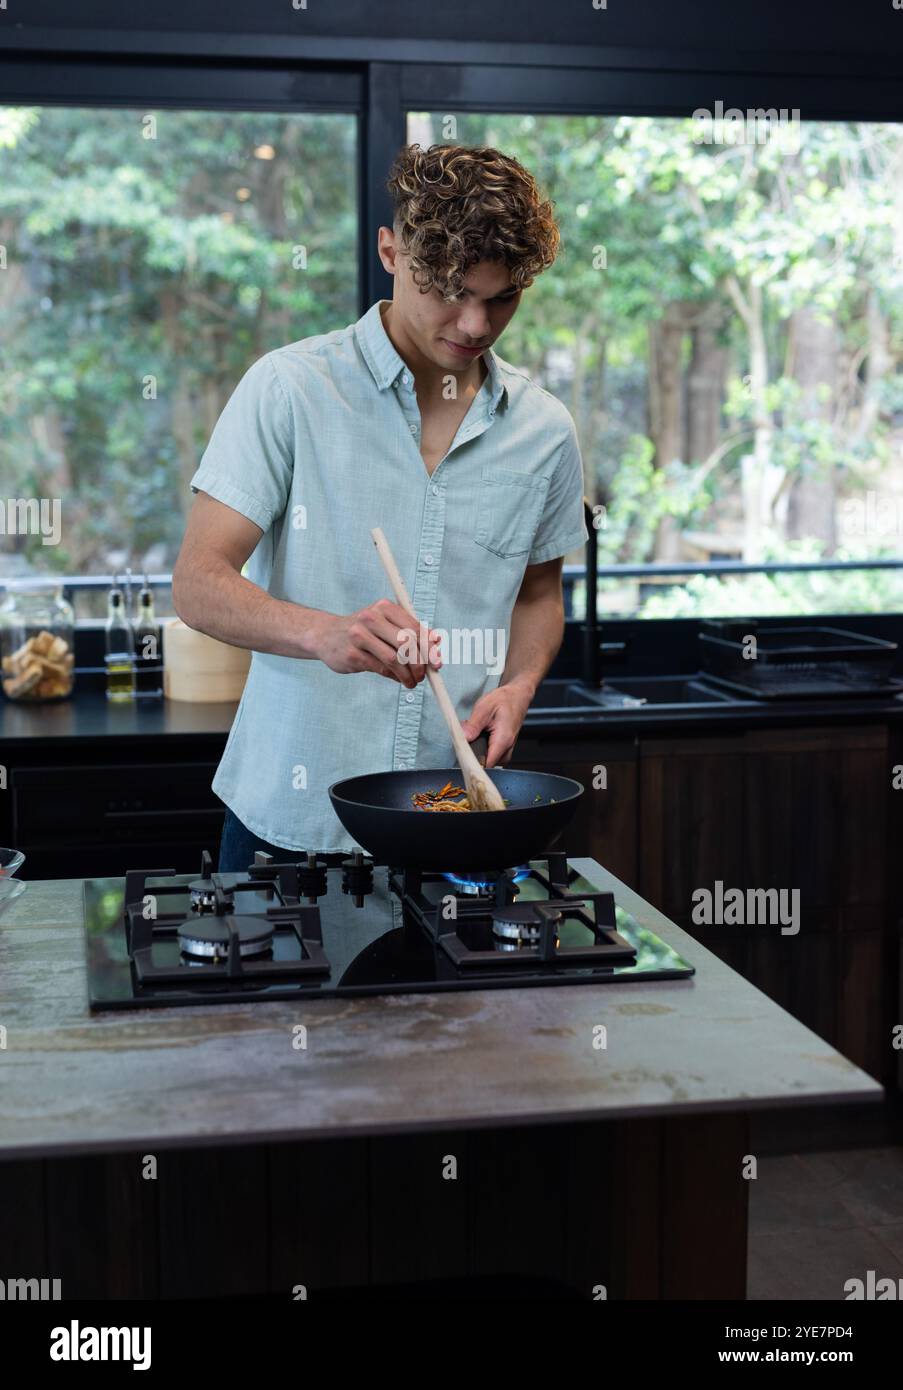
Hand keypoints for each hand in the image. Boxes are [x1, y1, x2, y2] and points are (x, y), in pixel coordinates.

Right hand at [312, 599, 441, 688]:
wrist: (325, 635)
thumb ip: (410, 632)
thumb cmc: (363, 630)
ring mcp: (359, 636)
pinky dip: (394, 677)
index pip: (414, 628)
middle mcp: (371, 618)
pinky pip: (381, 668)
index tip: (437, 662)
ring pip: (394, 659)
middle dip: (420, 663)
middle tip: (424, 675)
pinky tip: (398, 679)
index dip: (429, 647)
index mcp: (384, 607)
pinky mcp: (352, 654)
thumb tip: (436, 645)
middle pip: (406, 643)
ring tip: (412, 681)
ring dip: (408, 674)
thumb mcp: (385, 624)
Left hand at [459, 681, 533, 767]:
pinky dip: (481, 746)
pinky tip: (481, 734)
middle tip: (467, 734)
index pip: (485, 764)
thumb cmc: (505, 700)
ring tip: (476, 731)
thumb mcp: (484, 708)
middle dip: (471, 751)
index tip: (461, 756)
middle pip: (484, 763)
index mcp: (503, 741)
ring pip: (486, 759)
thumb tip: (463, 739)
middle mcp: (506, 749)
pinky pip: (490, 754)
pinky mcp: (504, 749)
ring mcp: (506, 751)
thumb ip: (473, 726)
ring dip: (476, 748)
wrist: (517, 696)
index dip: (471, 762)